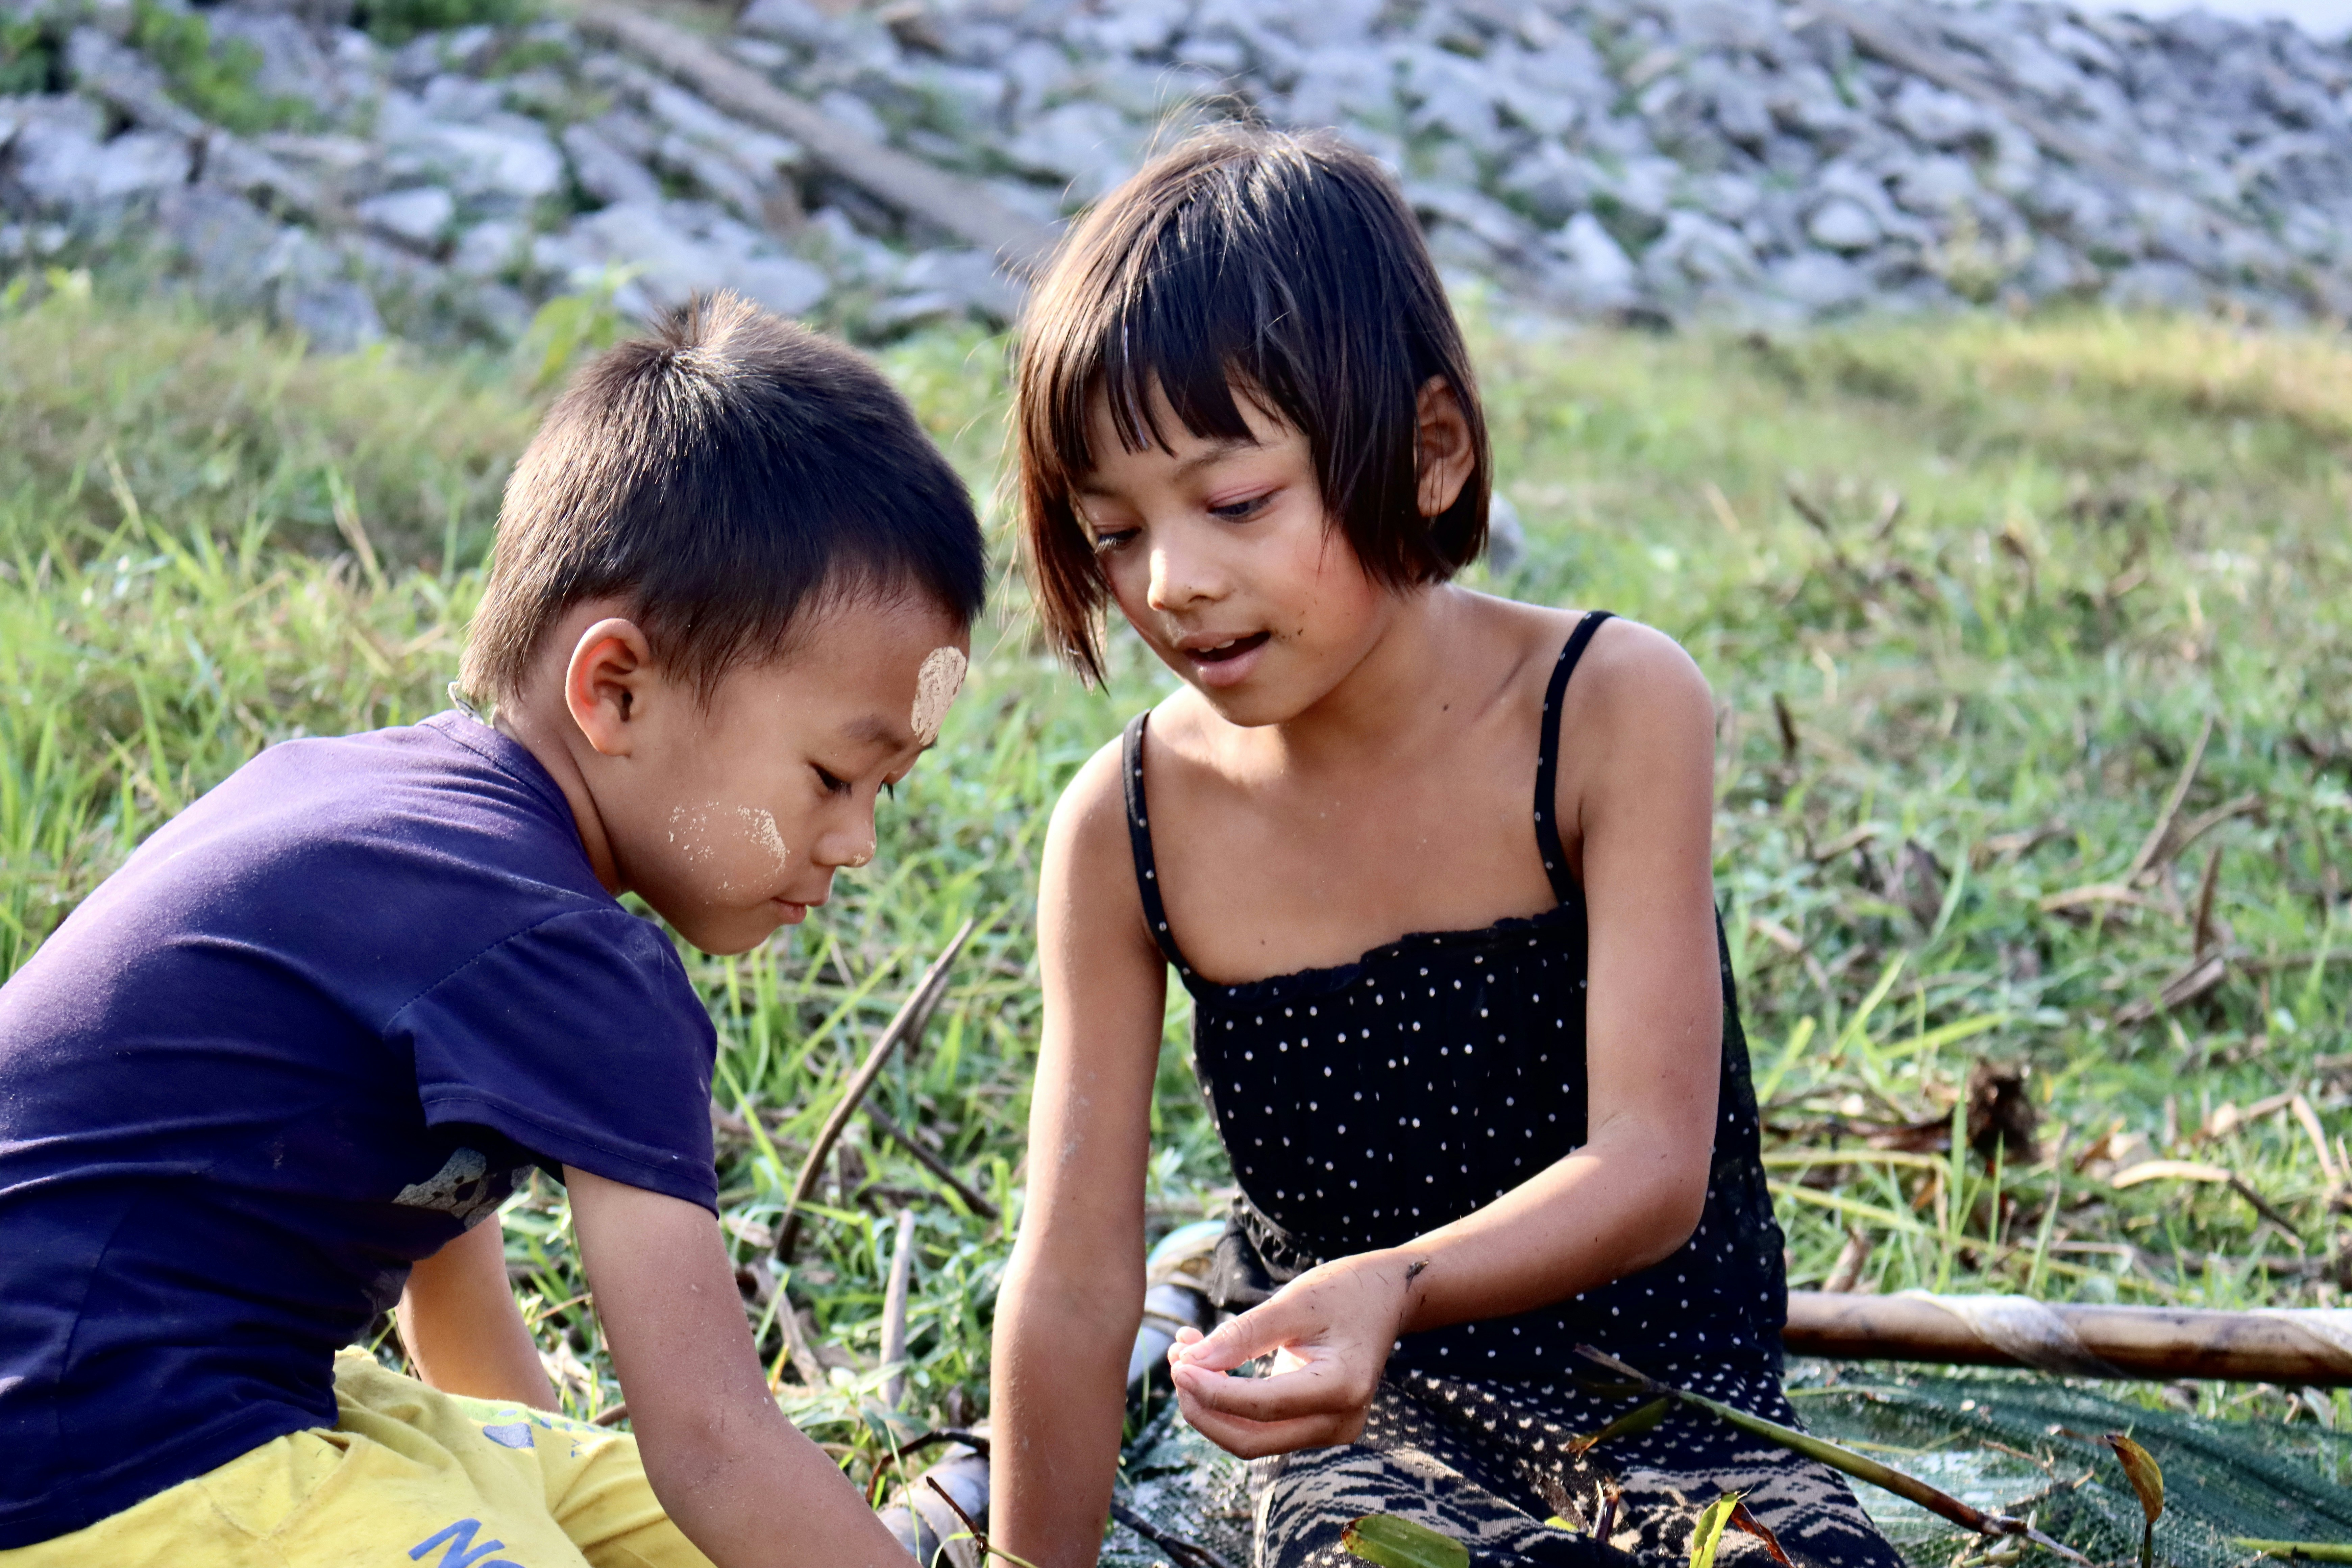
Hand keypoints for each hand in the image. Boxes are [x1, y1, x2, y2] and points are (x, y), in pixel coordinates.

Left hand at [1165, 1250, 1419, 1458]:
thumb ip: (1243, 1334)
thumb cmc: (1344, 1292)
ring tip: (1185, 1356)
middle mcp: (1340, 1422)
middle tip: (1175, 1361)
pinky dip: (1229, 1403)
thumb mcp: (1294, 1302)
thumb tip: (1190, 1361)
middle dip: (1204, 1406)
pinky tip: (1209, 1366)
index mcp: (1342, 1387)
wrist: (1384, 1299)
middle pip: (1251, 1440)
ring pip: (1252, 1439)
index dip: (1211, 1390)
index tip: (1176, 1361)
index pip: (1261, 1407)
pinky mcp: (1316, 1426)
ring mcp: (1330, 1430)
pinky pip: (1262, 1428)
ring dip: (1211, 1406)